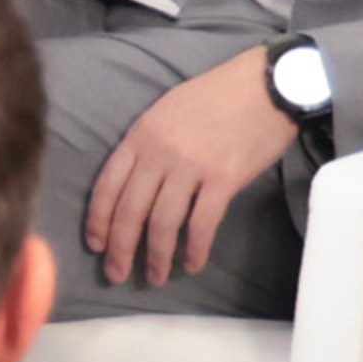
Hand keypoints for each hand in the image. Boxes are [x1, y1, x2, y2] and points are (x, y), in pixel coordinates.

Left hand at [83, 48, 296, 288]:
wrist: (266, 85)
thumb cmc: (217, 96)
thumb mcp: (167, 110)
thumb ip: (147, 144)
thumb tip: (135, 182)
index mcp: (141, 135)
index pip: (107, 185)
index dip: (98, 220)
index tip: (96, 245)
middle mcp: (160, 153)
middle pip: (130, 210)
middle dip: (120, 249)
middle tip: (116, 275)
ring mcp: (191, 167)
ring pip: (163, 223)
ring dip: (157, 256)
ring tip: (155, 277)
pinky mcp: (224, 179)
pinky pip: (202, 223)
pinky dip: (195, 248)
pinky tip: (192, 264)